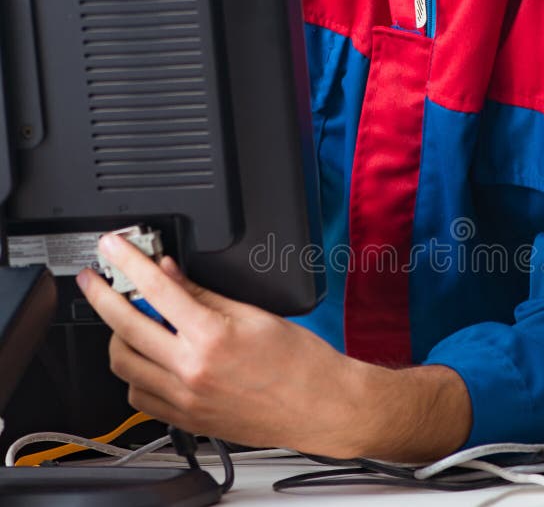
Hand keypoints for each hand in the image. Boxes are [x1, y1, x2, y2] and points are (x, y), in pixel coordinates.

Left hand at [77, 234, 471, 460]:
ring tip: (131, 323)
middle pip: (123, 327)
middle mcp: (192, 371)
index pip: (155, 289)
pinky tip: (149, 360)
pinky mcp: (188, 420)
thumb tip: (171, 274)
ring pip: (123, 365)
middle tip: (97, 281)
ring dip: (118, 338)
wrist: (322, 406)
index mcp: (212, 337)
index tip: (113, 248)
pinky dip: (135, 374)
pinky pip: (140, 397)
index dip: (127, 262)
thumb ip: (204, 294)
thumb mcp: (254, 314)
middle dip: (102, 297)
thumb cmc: (301, 363)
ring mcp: (186, 399)